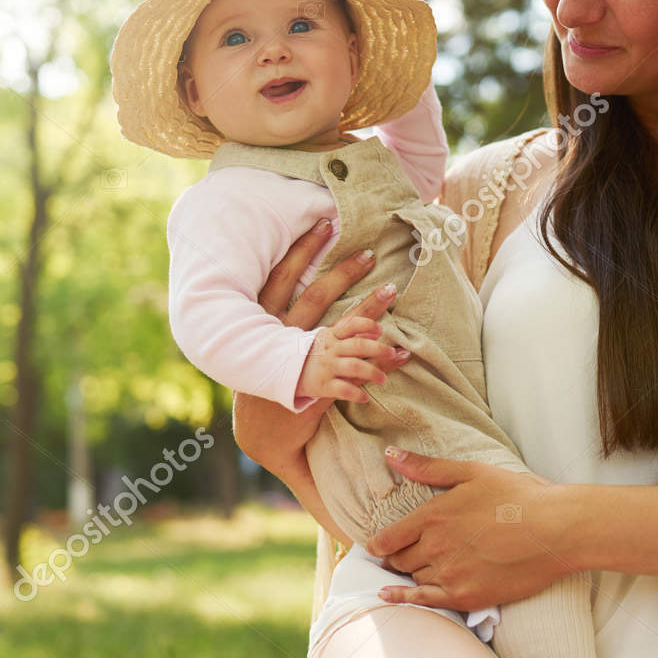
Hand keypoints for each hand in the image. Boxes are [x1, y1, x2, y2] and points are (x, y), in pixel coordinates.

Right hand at [231, 219, 411, 485]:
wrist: (262, 433)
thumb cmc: (268, 385)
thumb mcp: (275, 350)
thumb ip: (294, 327)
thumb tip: (312, 301)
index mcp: (270, 322)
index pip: (283, 275)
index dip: (303, 249)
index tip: (325, 224)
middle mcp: (281, 335)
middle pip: (316, 295)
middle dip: (345, 274)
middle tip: (371, 256)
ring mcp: (295, 360)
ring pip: (339, 341)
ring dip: (370, 338)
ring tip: (395, 337)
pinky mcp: (310, 391)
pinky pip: (343, 384)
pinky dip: (363, 383)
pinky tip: (379, 385)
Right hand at [294, 316, 393, 403]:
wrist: (286, 370)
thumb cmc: (314, 353)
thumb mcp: (329, 338)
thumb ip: (352, 334)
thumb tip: (377, 332)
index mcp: (332, 335)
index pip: (351, 324)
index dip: (367, 324)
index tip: (381, 329)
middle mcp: (331, 349)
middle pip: (358, 345)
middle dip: (378, 349)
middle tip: (393, 353)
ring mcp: (327, 367)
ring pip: (354, 367)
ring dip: (373, 372)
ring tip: (383, 379)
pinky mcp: (323, 385)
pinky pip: (343, 390)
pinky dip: (356, 394)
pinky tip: (365, 398)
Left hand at [365, 448, 574, 611]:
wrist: (556, 530)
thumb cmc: (519, 496)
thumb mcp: (472, 472)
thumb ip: (427, 468)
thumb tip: (390, 454)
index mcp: (434, 515)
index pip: (390, 536)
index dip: (378, 543)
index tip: (373, 546)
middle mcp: (436, 546)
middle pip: (400, 559)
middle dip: (396, 557)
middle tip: (396, 557)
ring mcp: (450, 573)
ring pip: (414, 578)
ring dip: (411, 573)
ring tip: (413, 569)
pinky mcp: (466, 596)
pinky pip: (424, 600)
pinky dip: (403, 598)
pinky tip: (387, 596)